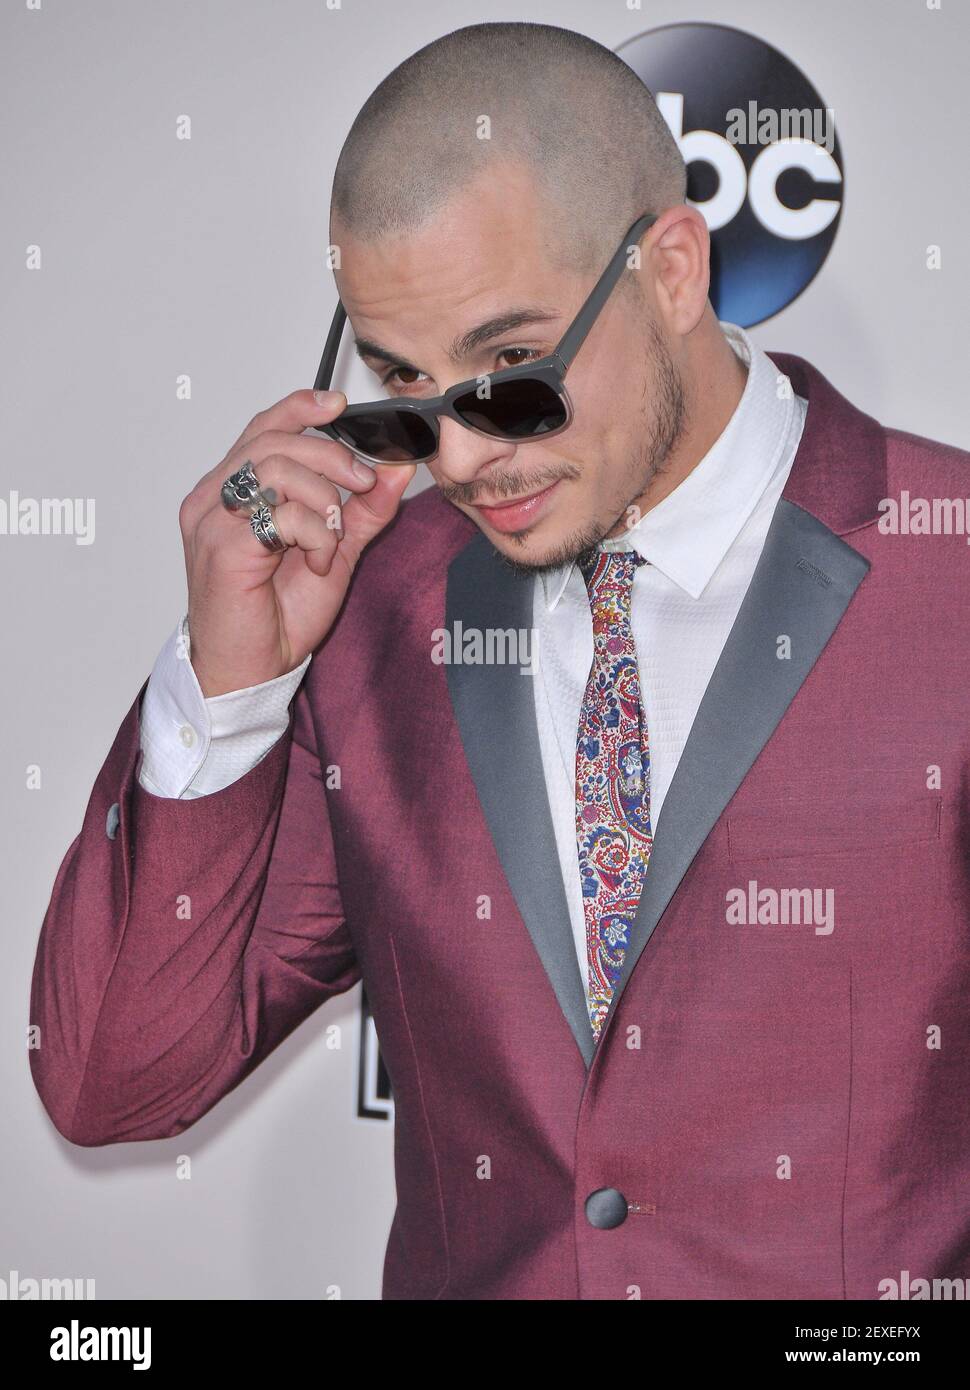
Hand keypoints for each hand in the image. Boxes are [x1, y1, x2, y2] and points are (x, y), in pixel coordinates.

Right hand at [179, 388, 415, 696]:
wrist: (251, 669)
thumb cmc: (276, 615)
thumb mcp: (334, 551)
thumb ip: (362, 510)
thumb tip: (396, 468)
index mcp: (231, 492)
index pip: (263, 429)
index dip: (300, 407)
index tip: (339, 403)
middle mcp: (213, 499)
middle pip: (273, 441)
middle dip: (331, 455)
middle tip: (361, 483)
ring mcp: (212, 521)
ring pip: (276, 469)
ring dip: (323, 501)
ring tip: (333, 539)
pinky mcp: (221, 547)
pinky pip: (280, 514)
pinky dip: (315, 534)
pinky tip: (319, 562)